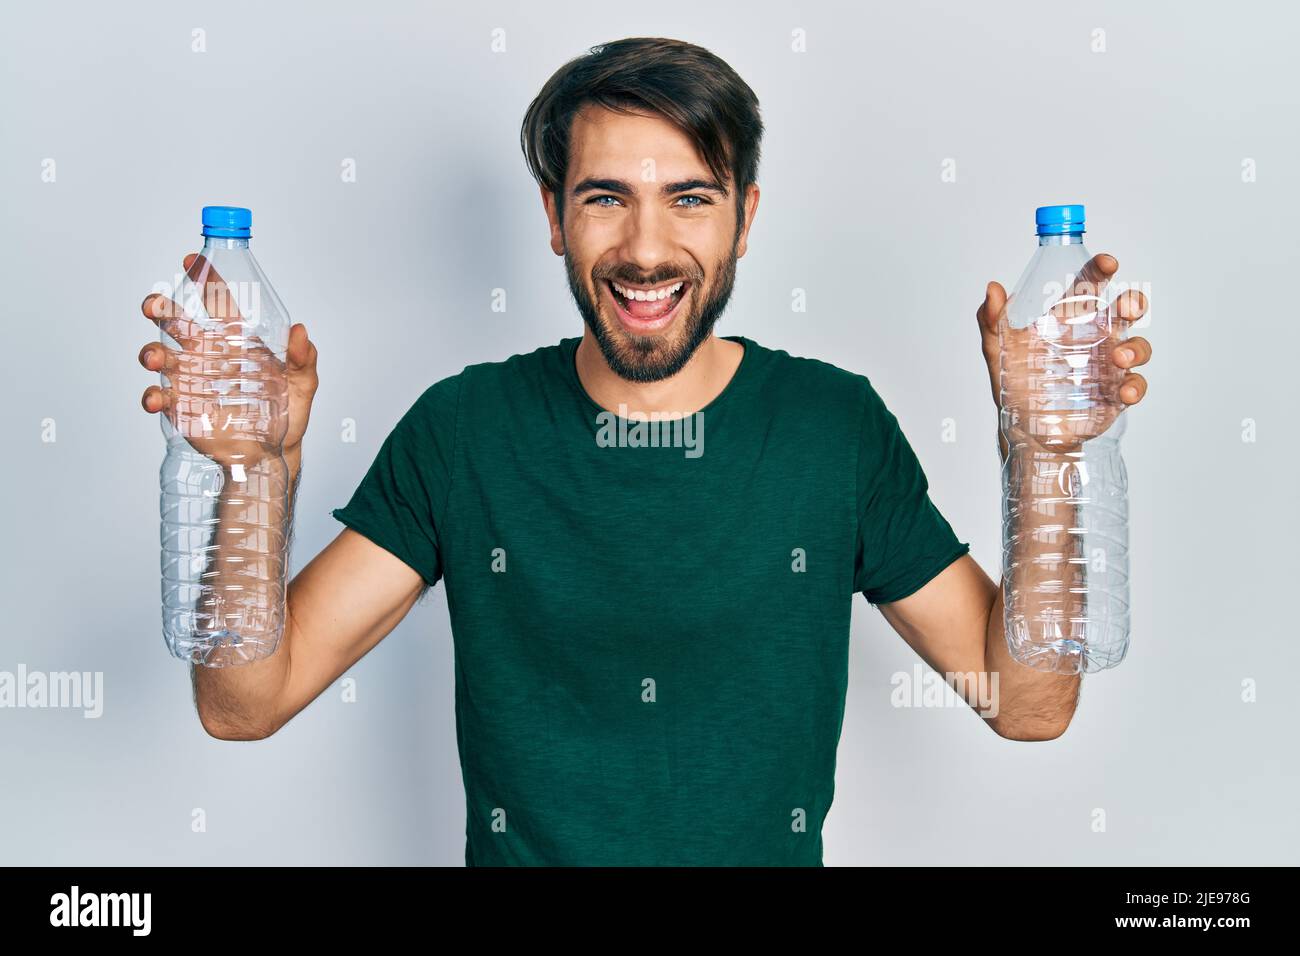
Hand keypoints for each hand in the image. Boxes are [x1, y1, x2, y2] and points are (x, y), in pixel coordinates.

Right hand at [139, 253, 317, 470]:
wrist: (274, 452)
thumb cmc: (287, 412)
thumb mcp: (302, 384)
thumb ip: (303, 358)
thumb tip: (301, 331)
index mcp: (236, 341)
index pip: (218, 303)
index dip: (205, 280)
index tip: (192, 259)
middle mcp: (207, 355)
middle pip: (176, 323)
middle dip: (160, 309)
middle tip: (153, 305)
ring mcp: (190, 380)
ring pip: (160, 356)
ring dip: (151, 352)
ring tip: (153, 358)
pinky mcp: (181, 409)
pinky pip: (159, 397)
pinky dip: (152, 395)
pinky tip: (155, 398)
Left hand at [977, 253, 1149, 452]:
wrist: (1025, 431)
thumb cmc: (1016, 384)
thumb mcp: (999, 351)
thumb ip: (991, 320)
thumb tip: (992, 288)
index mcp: (1068, 320)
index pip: (1088, 287)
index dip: (1098, 271)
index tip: (1105, 263)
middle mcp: (1095, 337)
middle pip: (1125, 310)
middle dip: (1133, 302)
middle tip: (1126, 306)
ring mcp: (1109, 365)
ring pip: (1137, 346)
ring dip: (1135, 348)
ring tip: (1118, 358)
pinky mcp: (1115, 393)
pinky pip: (1136, 384)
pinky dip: (1136, 386)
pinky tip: (1124, 392)